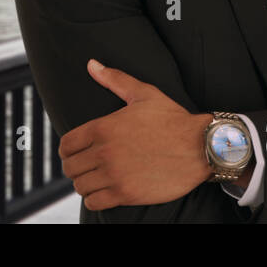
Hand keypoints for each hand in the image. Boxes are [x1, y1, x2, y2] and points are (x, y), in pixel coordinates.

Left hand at [59, 59, 213, 210]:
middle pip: (70, 167)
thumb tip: (91, 64)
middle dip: (76, 167)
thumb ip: (114, 79)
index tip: (76, 152)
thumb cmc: (173, 120)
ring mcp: (114, 174)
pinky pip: (94, 203)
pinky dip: (95, 199)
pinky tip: (105, 193)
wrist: (201, 147)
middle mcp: (104, 151)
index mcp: (103, 127)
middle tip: (88, 167)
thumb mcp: (143, 93)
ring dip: (86, 184)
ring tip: (97, 180)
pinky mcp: (126, 194)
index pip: (65, 145)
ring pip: (80, 186)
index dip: (67, 150)